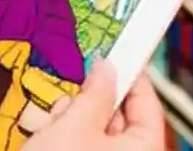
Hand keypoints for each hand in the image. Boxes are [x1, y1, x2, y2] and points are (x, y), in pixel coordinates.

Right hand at [24, 59, 165, 150]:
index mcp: (144, 150)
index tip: (117, 51)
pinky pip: (78, 144)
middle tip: (73, 87)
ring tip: (52, 123)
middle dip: (90, 100)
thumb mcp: (75, 126)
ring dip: (69, 118)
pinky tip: (45, 135)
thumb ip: (94, 93)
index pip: (147, 104)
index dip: (130, 75)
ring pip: (92, 130)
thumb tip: (106, 69)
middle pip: (118, 116)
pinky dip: (61, 135)